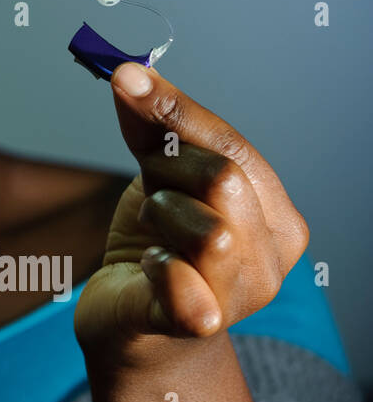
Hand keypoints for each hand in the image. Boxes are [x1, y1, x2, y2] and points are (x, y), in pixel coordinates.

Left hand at [74, 62, 308, 366]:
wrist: (130, 324)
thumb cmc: (157, 248)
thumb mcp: (158, 181)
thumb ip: (152, 130)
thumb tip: (130, 75)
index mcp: (276, 217)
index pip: (234, 147)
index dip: (179, 109)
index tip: (126, 77)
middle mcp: (272, 260)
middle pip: (225, 179)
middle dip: (168, 171)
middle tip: (150, 191)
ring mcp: (241, 299)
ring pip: (209, 229)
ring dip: (159, 217)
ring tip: (153, 234)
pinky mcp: (196, 326)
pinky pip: (182, 285)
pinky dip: (156, 266)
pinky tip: (148, 267)